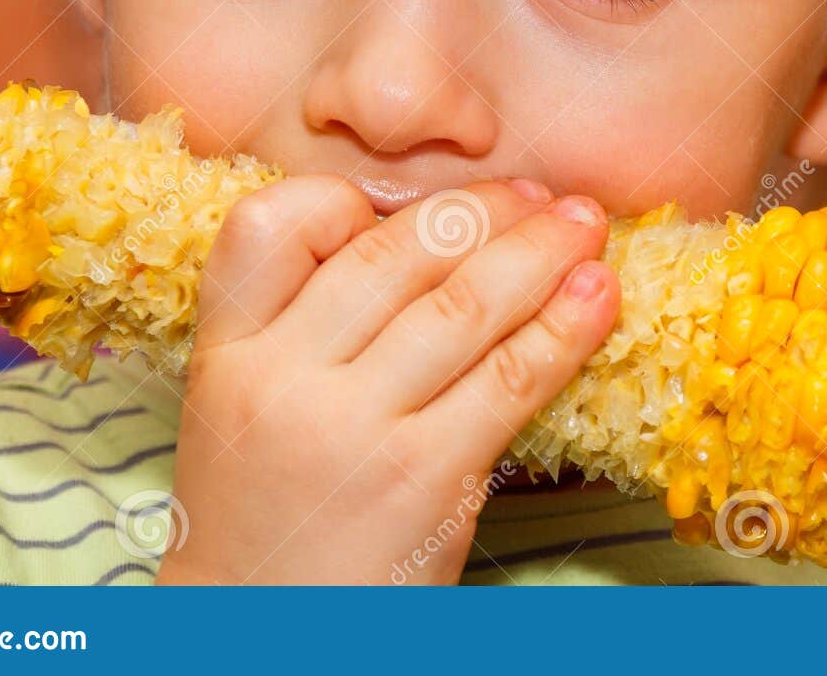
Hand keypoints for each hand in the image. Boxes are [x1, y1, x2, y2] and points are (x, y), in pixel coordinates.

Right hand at [153, 176, 619, 583]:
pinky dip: (564, 329)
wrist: (260, 636)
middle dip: (480, 212)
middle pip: (394, 256)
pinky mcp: (424, 478)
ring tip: (584, 225)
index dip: (346, 198)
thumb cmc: (269, 512)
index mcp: (227, 352)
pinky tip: (598, 297)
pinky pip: (510, 380)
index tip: (415, 204)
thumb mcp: (242, 405)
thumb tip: (426, 238)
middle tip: (536, 195)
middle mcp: (281, 379)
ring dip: (539, 254)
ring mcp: (353, 429)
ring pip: (463, 306)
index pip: (269, 227)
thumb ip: (302, 322)